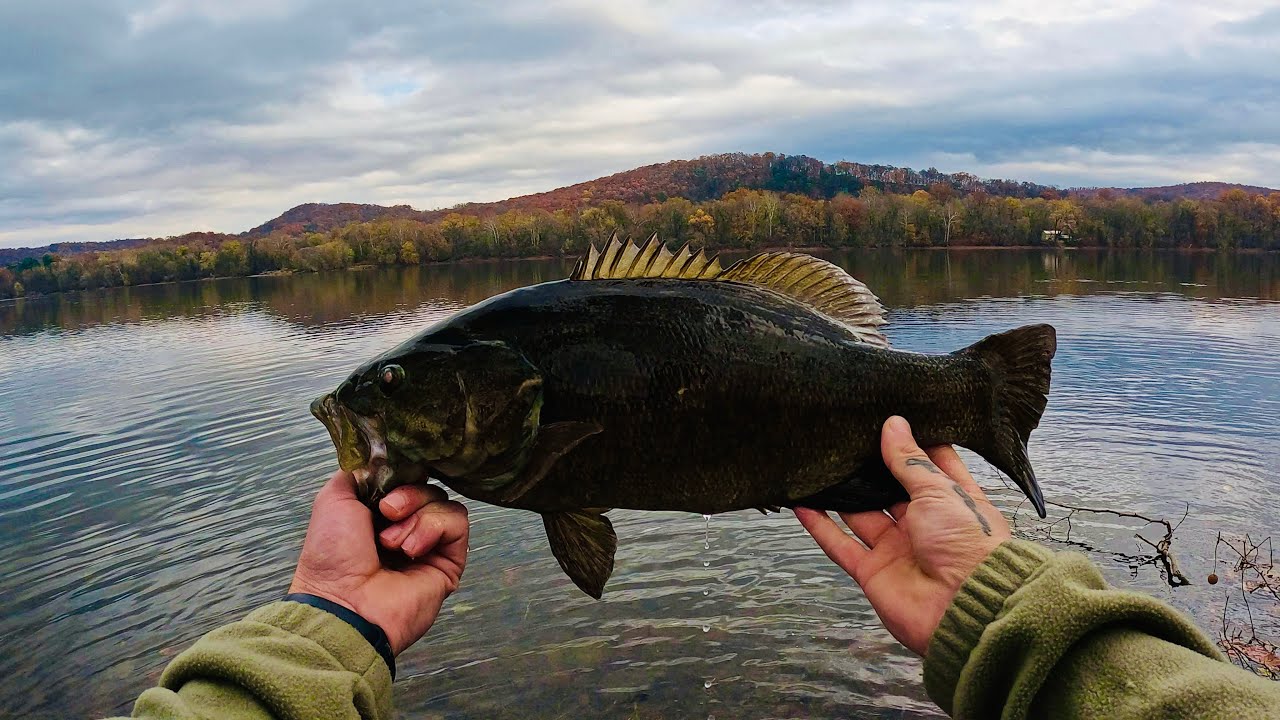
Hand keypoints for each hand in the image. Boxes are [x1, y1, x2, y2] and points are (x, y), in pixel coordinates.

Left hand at [289, 470, 468, 654]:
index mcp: (378, 514)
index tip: (386, 481)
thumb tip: (384, 460)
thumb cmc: (332, 558)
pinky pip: (457, 521)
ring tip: (392, 542)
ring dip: (417, 515)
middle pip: (427, 486)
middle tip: (387, 512)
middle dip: (407, 494)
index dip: (401, 473)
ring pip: (443, 502)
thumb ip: (359, 473)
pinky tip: (411, 550)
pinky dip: (434, 527)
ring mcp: (429, 545)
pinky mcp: (450, 560)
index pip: (406, 477)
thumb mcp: (334, 499)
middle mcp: (406, 527)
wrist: (344, 603)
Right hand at [795, 416, 1010, 654]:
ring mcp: (896, 548)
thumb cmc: (970, 548)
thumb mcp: (940, 491)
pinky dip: (820, 526)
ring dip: (840, 493)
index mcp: (950, 501)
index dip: (911, 443)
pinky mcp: (873, 572)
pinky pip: (841, 545)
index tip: (889, 418)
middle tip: (845, 438)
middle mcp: (923, 524)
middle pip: (888, 489)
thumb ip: (910, 460)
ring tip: (818, 464)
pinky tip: (803, 504)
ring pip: (860, 514)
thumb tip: (894, 425)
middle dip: (869, 467)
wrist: (965, 609)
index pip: (929, 465)